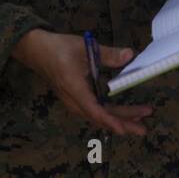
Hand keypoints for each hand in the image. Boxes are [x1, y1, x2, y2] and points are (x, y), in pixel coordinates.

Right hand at [12, 30, 152, 135]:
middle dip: (122, 122)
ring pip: (97, 115)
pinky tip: (120, 113)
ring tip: (137, 119)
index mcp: (74, 88)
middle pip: (99, 117)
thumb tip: (130, 55)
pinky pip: (93, 111)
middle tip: (143, 128)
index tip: (124, 129)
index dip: (110, 120)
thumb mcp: (84, 47)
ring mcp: (73, 101)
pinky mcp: (74, 99)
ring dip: (117, 118)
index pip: (94, 110)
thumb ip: (108, 54)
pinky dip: (108, 113)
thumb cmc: (58, 48)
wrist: (35, 50)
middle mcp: (73, 100)